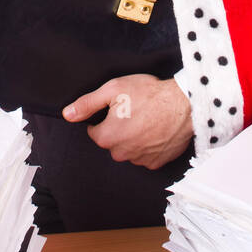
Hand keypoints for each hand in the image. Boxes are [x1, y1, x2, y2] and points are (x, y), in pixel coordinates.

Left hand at [62, 73, 193, 169]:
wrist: (184, 105)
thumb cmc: (149, 95)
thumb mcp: (113, 90)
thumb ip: (87, 103)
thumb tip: (67, 114)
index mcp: (107, 137)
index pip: (94, 131)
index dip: (104, 118)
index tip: (118, 108)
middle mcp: (122, 154)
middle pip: (112, 142)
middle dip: (118, 129)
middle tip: (133, 111)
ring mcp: (140, 160)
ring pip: (129, 150)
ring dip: (134, 138)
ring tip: (147, 119)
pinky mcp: (157, 162)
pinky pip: (146, 156)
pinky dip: (149, 146)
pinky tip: (157, 131)